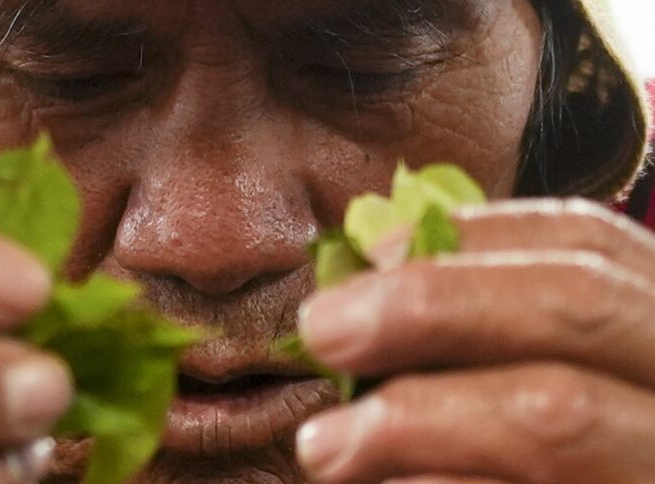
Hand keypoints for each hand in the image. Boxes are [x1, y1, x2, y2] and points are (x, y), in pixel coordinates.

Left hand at [296, 199, 654, 483]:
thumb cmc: (534, 463)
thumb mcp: (523, 378)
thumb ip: (476, 330)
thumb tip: (375, 259)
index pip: (587, 244)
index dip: (475, 239)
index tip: (370, 251)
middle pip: (577, 303)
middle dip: (432, 304)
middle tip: (323, 327)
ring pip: (556, 412)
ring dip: (418, 415)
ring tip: (326, 445)